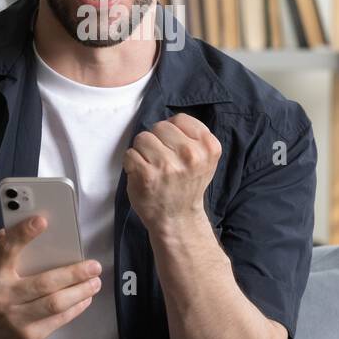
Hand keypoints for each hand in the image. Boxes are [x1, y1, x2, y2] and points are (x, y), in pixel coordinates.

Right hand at [0, 216, 103, 338]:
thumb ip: (7, 252)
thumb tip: (26, 222)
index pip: (6, 250)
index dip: (23, 234)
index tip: (42, 220)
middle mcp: (2, 298)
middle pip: (44, 283)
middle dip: (74, 273)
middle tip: (93, 266)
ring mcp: (15, 321)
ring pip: (56, 303)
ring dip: (80, 291)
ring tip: (95, 282)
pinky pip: (59, 320)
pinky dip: (76, 307)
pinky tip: (84, 298)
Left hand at [123, 112, 220, 233]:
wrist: (177, 219)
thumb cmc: (187, 185)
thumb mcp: (204, 158)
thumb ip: (193, 136)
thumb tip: (170, 120)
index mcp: (209, 147)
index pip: (179, 119)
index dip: (172, 132)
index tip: (174, 148)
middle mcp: (191, 155)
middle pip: (159, 126)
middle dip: (156, 140)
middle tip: (162, 160)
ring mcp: (168, 165)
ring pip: (142, 137)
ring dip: (142, 151)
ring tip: (152, 167)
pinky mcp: (147, 175)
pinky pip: (130, 153)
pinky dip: (131, 164)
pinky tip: (142, 175)